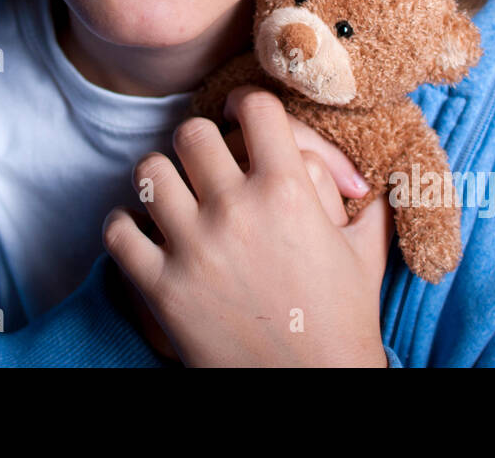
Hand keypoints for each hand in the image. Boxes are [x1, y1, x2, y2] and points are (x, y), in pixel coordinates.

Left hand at [104, 88, 394, 366]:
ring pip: (149, 172)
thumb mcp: (365, 255)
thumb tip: (376, 172)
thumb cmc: (343, 323)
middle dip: (199, 143)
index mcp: (289, 193)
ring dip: (159, 179)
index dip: (247, 104)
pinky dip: (125, 228)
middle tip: (204, 160)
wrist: (312, 391)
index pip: (255, 108)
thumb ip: (368, 204)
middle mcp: (237, 211)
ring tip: (172, 193)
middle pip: (192, 133)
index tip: (241, 114)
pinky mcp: (161, 288)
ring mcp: (194, 248)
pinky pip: (119, 232)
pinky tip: (144, 234)